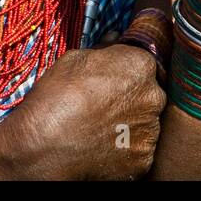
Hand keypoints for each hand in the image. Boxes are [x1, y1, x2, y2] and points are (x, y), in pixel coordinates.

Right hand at [0, 44, 163, 180]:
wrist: (46, 145)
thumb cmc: (57, 97)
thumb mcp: (74, 59)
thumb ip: (103, 49)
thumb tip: (114, 41)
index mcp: (140, 66)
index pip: (144, 62)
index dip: (126, 70)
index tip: (112, 77)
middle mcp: (154, 97)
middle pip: (148, 93)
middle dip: (131, 97)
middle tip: (103, 104)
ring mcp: (151, 131)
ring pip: (145, 123)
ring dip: (130, 123)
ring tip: (99, 128)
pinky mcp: (143, 159)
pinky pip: (138, 149)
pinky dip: (124, 148)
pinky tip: (101, 145)